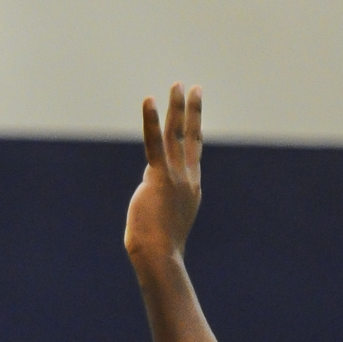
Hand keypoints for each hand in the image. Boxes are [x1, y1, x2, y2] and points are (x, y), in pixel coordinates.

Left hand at [124, 85, 201, 271]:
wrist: (160, 257)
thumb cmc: (157, 248)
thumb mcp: (161, 220)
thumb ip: (156, 200)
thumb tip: (147, 193)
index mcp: (191, 189)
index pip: (192, 154)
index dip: (194, 132)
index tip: (195, 115)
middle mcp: (188, 179)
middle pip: (192, 137)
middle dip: (192, 111)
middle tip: (193, 88)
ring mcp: (175, 177)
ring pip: (177, 134)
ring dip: (177, 107)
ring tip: (177, 84)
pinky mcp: (159, 177)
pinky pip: (154, 143)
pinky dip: (150, 121)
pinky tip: (149, 101)